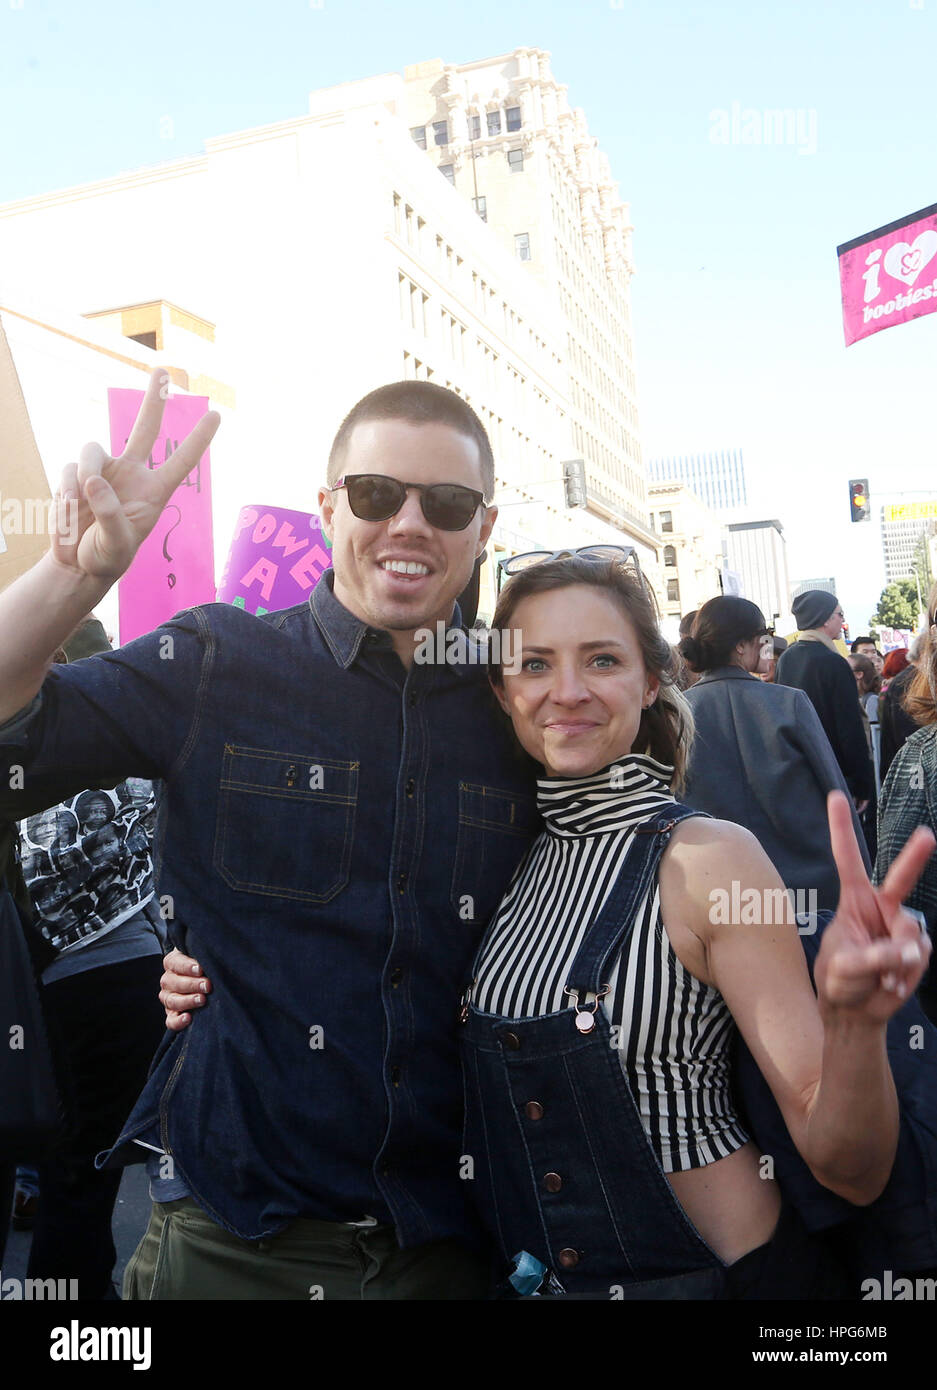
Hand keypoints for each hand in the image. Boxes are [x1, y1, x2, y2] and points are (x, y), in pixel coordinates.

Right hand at [52, 369, 219, 582]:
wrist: (77, 564)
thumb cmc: (107, 557)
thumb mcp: (116, 544)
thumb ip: (109, 513)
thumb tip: (94, 480)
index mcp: (154, 492)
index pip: (181, 461)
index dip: (198, 440)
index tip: (216, 415)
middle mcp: (132, 475)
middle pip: (145, 428)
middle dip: (153, 399)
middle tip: (162, 369)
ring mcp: (104, 472)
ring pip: (92, 449)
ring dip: (83, 472)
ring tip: (79, 501)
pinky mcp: (77, 476)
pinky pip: (69, 469)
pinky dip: (65, 488)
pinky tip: (69, 510)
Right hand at [159, 948, 211, 1031]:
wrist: (203, 978)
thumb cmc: (204, 964)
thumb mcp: (202, 955)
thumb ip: (205, 955)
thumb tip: (216, 956)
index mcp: (172, 962)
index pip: (175, 963)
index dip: (187, 966)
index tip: (201, 969)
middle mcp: (168, 980)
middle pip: (174, 983)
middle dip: (192, 984)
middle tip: (207, 985)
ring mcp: (168, 998)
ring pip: (172, 1001)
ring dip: (187, 1001)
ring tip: (202, 1000)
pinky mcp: (172, 1014)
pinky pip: (170, 1021)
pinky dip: (178, 1021)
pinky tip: (188, 1018)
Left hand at [816, 791, 933, 1023]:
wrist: (855, 1013)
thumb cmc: (838, 982)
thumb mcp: (842, 970)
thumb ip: (870, 958)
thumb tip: (910, 951)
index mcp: (854, 901)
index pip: (848, 859)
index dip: (842, 828)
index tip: (836, 796)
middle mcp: (881, 908)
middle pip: (900, 878)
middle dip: (915, 857)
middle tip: (927, 836)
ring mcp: (901, 928)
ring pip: (910, 933)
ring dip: (894, 959)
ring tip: (878, 977)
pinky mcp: (917, 950)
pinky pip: (919, 956)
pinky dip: (904, 974)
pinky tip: (891, 984)